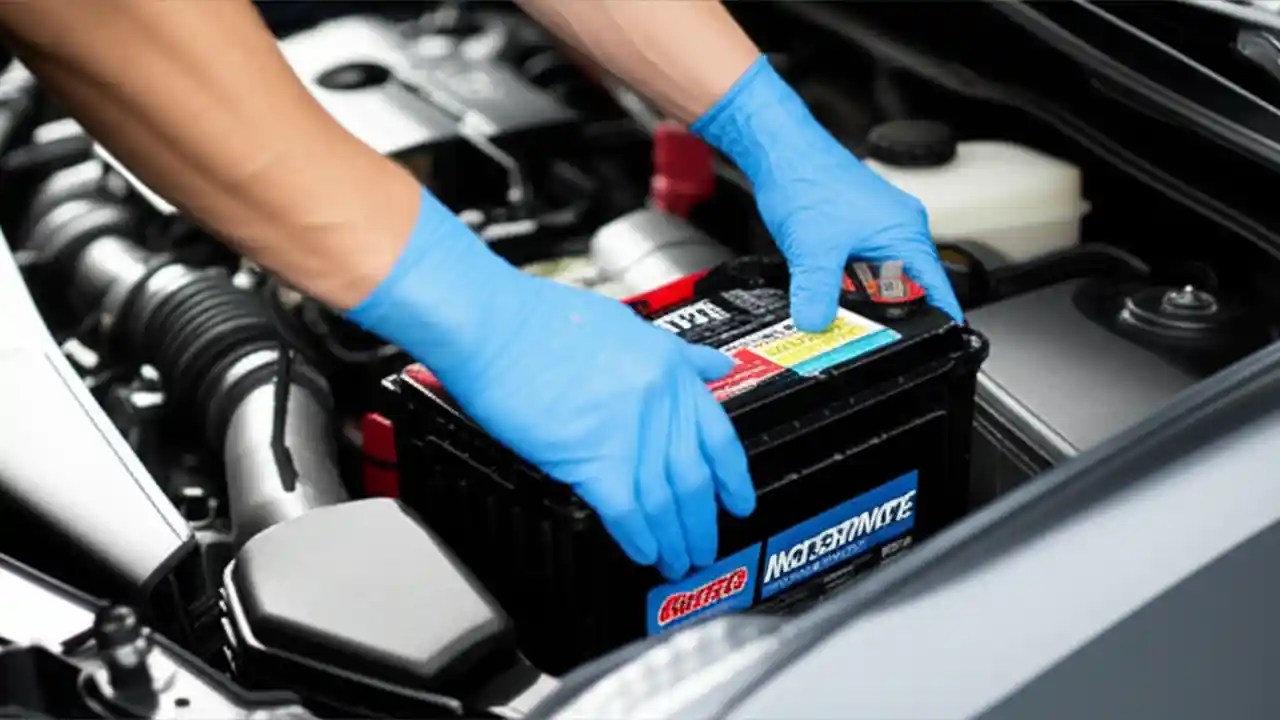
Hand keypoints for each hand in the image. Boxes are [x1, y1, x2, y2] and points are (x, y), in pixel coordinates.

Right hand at [347, 189, 755, 578]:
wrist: (493, 326)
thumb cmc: (541, 319)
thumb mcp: (626, 323)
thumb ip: (675, 354)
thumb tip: (712, 366)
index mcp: (670, 369)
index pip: (718, 436)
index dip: (733, 479)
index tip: (737, 502)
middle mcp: (658, 402)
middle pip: (694, 479)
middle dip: (700, 524)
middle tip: (703, 547)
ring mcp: (629, 432)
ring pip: (664, 501)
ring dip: (672, 539)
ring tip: (675, 561)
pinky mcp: (593, 458)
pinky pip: (627, 511)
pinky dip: (638, 538)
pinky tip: (643, 552)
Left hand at [694, 56, 962, 328]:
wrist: (780, 150)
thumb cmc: (807, 180)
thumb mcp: (813, 252)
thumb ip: (817, 296)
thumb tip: (817, 326)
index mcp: (906, 234)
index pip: (938, 289)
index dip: (938, 320)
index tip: (936, 344)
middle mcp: (899, 228)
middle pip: (906, 289)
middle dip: (887, 315)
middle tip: (866, 336)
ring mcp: (877, 225)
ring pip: (879, 277)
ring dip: (861, 297)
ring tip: (840, 311)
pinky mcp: (855, 224)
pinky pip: (860, 264)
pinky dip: (846, 281)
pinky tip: (825, 288)